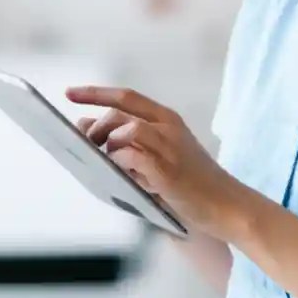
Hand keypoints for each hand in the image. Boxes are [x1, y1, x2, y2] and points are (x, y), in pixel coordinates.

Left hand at [67, 85, 243, 235]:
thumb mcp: (161, 155)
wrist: (228, 206)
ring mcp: (169, 146)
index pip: (125, 96)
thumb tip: (86, 128)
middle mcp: (168, 126)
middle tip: (83, 145)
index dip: (95, 93)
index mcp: (168, 119)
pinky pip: (130, 155)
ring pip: (123, 129)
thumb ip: (129, 142)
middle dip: (94, 127)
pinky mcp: (166, 170)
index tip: (69, 92)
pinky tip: (116, 173)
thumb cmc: (191, 184)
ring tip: (99, 160)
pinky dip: (117, 161)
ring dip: (104, 144)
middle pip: (118, 112)